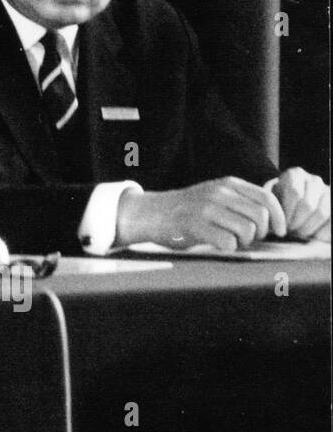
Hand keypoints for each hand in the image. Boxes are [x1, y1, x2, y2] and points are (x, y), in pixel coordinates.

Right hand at [116, 176, 287, 251]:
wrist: (151, 212)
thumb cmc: (189, 209)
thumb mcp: (216, 194)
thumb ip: (241, 200)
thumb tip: (275, 220)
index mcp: (228, 184)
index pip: (267, 199)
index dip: (279, 218)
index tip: (278, 231)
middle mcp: (219, 193)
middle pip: (260, 216)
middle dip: (260, 232)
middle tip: (248, 238)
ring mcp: (206, 208)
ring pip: (247, 230)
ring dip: (244, 241)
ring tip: (232, 241)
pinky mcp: (194, 225)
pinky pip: (227, 242)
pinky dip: (229, 248)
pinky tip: (219, 245)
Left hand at [271, 168, 330, 241]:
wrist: (292, 204)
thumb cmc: (278, 204)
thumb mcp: (271, 201)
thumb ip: (271, 207)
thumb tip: (275, 223)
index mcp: (295, 174)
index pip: (294, 193)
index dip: (287, 212)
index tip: (281, 223)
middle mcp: (313, 180)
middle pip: (308, 204)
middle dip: (297, 223)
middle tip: (290, 231)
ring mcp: (327, 191)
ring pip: (321, 213)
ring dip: (309, 228)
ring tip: (299, 233)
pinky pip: (331, 220)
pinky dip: (322, 231)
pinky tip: (312, 236)